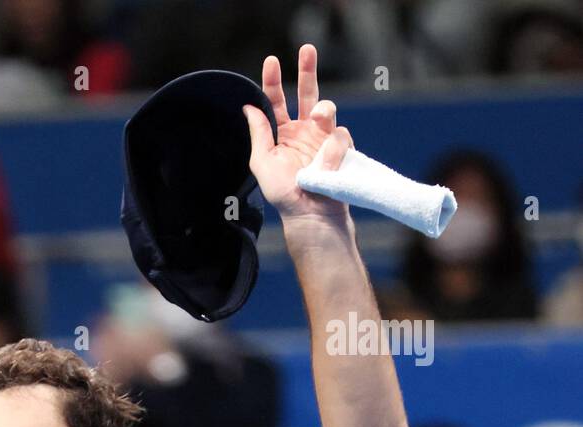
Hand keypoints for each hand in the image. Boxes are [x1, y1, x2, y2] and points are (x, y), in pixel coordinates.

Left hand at [242, 44, 352, 223]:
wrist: (312, 214)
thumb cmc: (284, 193)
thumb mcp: (262, 163)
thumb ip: (259, 134)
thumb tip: (248, 108)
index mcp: (281, 134)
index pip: (276, 102)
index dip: (273, 81)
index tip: (272, 61)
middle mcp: (303, 131)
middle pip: (306, 93)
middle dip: (307, 70)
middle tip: (307, 49)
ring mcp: (323, 138)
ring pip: (327, 108)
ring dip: (323, 112)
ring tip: (321, 119)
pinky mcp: (341, 147)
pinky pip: (340, 134)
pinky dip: (332, 148)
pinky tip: (326, 166)